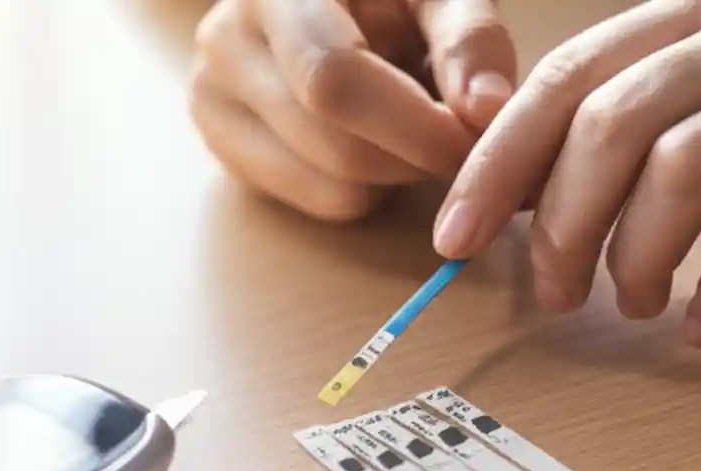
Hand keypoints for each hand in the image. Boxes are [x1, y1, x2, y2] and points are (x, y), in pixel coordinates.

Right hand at [190, 0, 516, 220]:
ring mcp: (212, 99)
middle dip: (415, 159)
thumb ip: (468, 39)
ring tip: (416, 133)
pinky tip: (376, 144)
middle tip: (459, 143)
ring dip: (397, 178)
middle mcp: (226, 41)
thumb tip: (488, 110)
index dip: (414, 124)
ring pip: (327, 185)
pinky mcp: (223, 146)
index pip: (333, 80)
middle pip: (332, 145)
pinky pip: (314, 201)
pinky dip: (365, 189)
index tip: (477, 140)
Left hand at [434, 0, 700, 345]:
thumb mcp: (672, 133)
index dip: (497, 164)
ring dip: (639, 256)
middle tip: (556, 295)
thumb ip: (587, 148)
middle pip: (617, 121)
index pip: (565, 80)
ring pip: (687, 165)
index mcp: (684, 17)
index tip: (454, 240)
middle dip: (566, 223)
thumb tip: (485, 201)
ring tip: (636, 306)